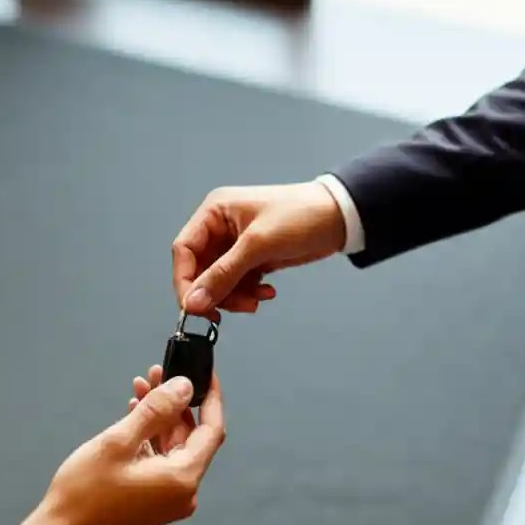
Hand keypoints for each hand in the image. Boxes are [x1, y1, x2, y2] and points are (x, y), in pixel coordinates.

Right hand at [20, 372, 224, 524]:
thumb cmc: (84, 494)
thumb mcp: (119, 441)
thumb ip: (156, 410)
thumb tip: (185, 387)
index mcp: (183, 478)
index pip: (212, 429)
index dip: (211, 398)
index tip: (207, 374)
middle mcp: (183, 491)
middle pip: (190, 436)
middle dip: (174, 402)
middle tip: (158, 373)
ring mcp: (168, 498)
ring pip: (172, 445)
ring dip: (159, 416)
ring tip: (142, 386)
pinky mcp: (152, 500)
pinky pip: (160, 460)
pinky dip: (150, 436)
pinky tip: (134, 413)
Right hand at [173, 182, 345, 318]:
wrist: (340, 217)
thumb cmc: (301, 216)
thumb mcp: (258, 245)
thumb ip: (224, 274)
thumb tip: (194, 301)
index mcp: (215, 212)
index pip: (184, 250)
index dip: (185, 281)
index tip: (193, 307)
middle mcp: (221, 228)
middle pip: (200, 270)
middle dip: (214, 292)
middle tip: (224, 312)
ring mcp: (237, 245)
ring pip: (219, 281)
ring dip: (234, 296)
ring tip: (256, 300)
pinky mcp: (253, 258)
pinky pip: (238, 283)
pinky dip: (248, 293)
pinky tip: (267, 292)